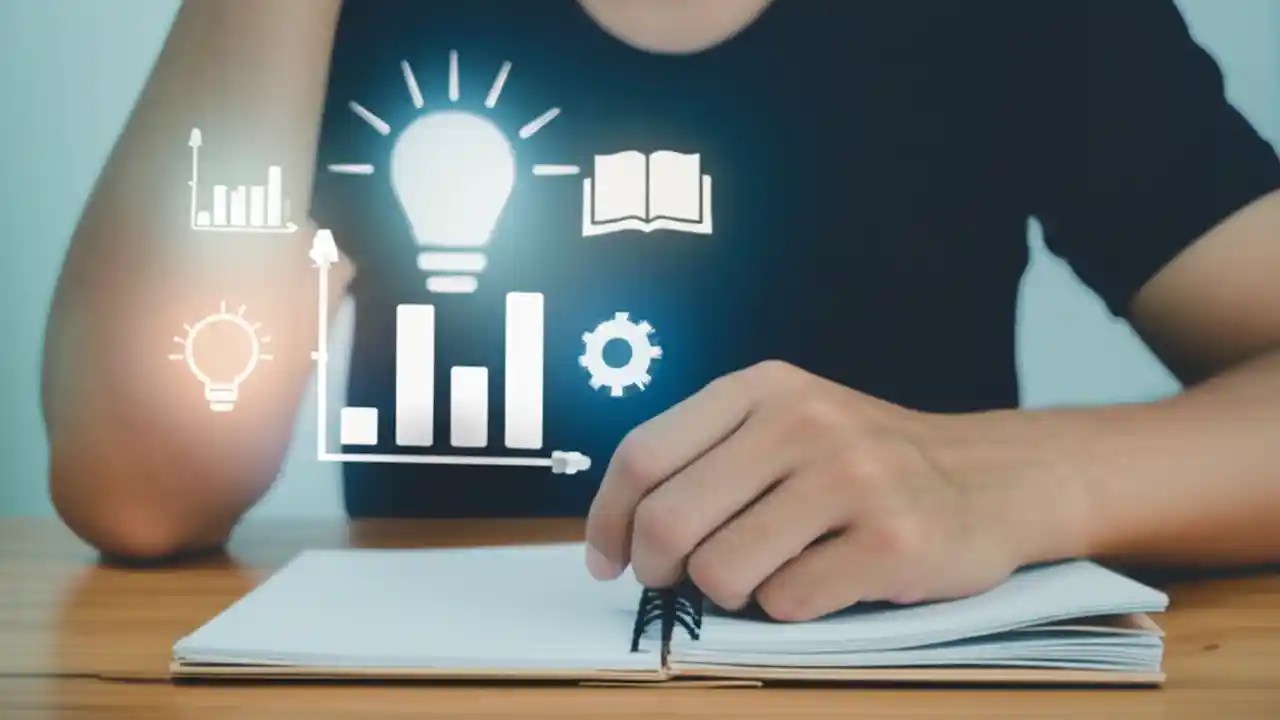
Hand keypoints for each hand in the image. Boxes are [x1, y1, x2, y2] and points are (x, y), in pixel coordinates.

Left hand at [584, 361, 1060, 620]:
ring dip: (729, 594)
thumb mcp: (785, 425)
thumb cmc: (863, 463)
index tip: (608, 560)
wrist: (989, 477)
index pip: (644, 455)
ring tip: (767, 574)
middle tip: (679, 581)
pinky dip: (789, 609)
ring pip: (722, 572)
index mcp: (762, 389)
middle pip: (671, 520)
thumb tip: (619, 536)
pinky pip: (786, 604)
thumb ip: (707, 458)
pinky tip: (823, 581)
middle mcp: (802, 422)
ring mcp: (851, 478)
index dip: (607, 520)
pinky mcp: (890, 541)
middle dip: (659, 570)